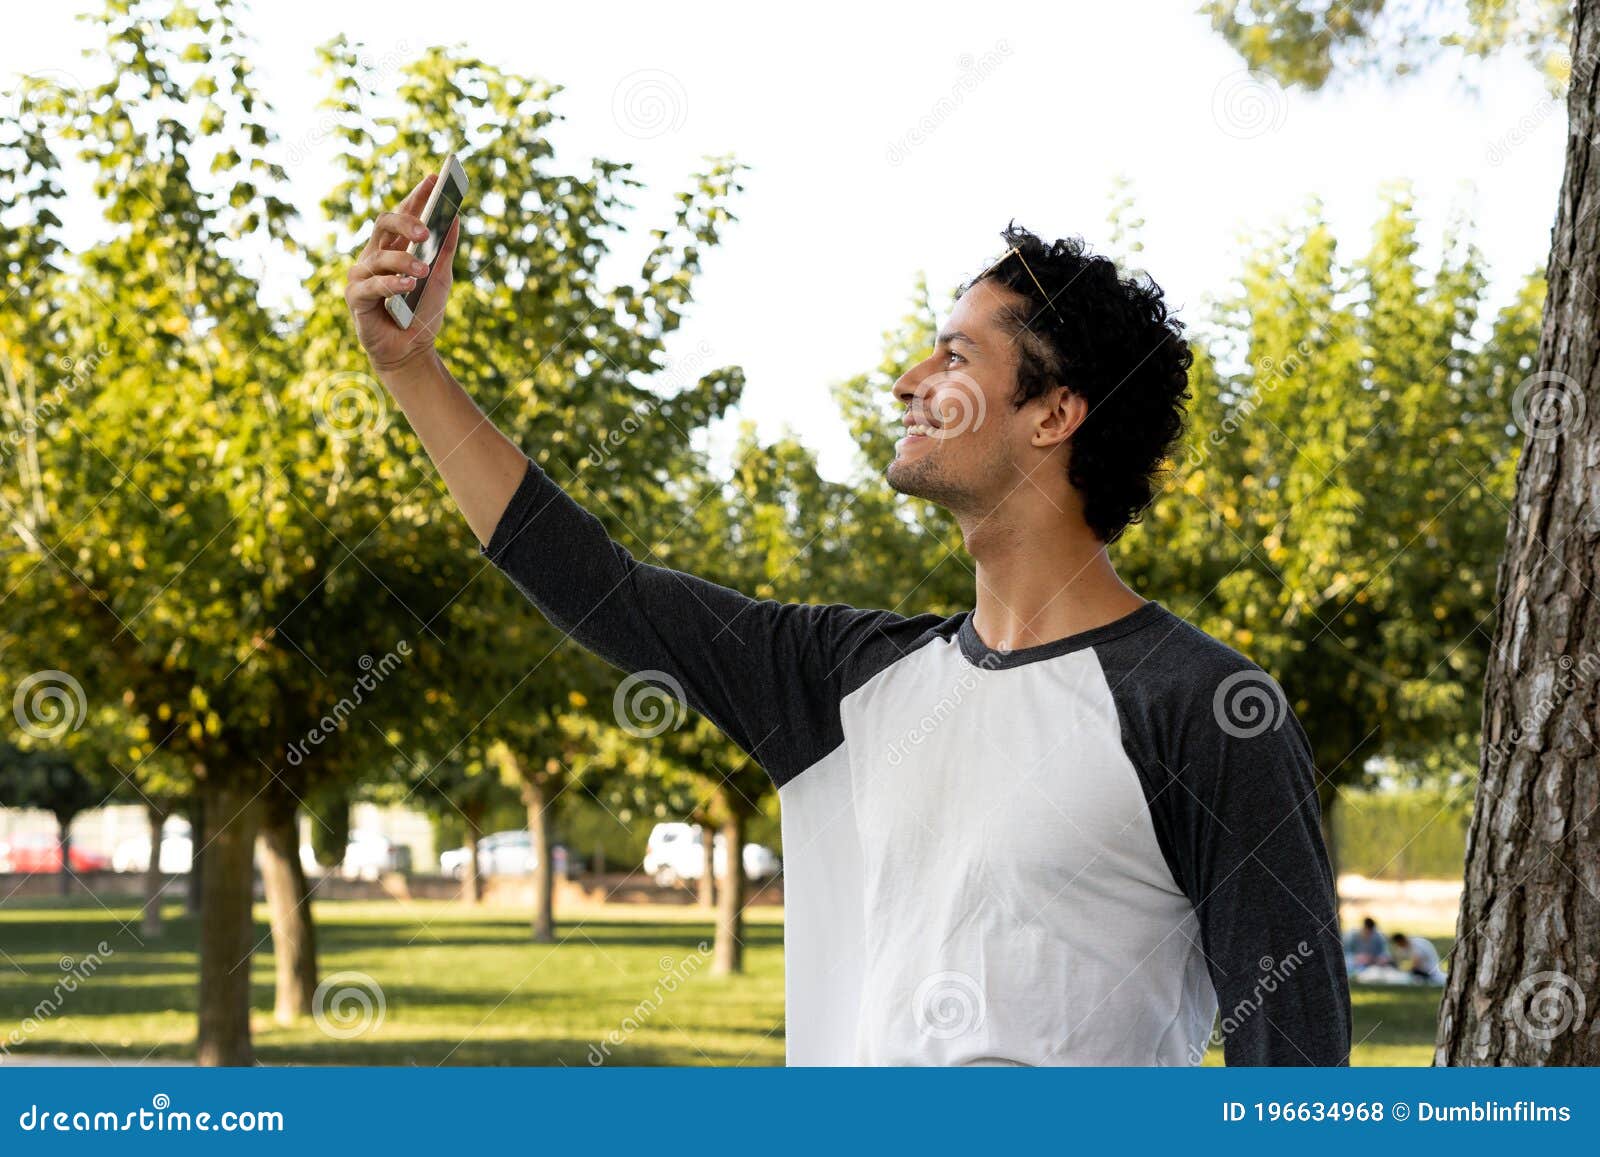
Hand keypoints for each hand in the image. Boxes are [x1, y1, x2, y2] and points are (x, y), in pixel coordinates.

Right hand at [344, 173, 461, 373]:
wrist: (411, 351)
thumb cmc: (422, 313)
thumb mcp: (441, 278)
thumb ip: (445, 248)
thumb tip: (455, 216)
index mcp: (395, 246)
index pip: (403, 213)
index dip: (417, 195)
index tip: (435, 178)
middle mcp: (375, 255)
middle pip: (384, 223)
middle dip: (405, 220)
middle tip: (426, 229)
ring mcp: (362, 275)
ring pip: (378, 256)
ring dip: (403, 261)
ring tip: (424, 271)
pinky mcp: (355, 298)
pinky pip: (370, 285)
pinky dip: (390, 283)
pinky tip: (408, 285)